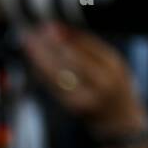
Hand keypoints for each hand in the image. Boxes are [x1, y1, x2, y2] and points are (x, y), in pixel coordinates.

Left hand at [22, 23, 147, 135]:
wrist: (120, 121)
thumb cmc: (115, 87)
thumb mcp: (112, 64)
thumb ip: (90, 49)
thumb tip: (61, 31)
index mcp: (113, 66)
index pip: (87, 47)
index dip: (66, 36)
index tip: (49, 26)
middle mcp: (101, 83)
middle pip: (70, 61)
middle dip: (49, 46)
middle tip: (32, 33)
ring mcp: (86, 97)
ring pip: (59, 75)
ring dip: (40, 58)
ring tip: (27, 44)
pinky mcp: (72, 108)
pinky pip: (54, 87)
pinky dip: (42, 73)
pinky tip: (32, 62)